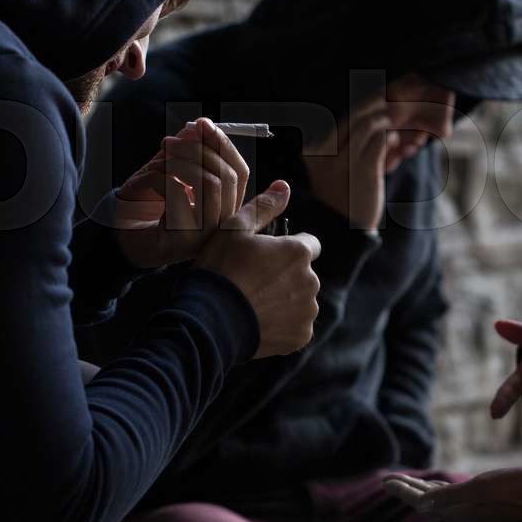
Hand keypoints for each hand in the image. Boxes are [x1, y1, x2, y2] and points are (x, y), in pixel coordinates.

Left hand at [109, 118, 250, 267]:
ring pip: (210, 183)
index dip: (224, 144)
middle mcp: (222, 224)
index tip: (203, 123)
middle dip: (199, 148)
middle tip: (169, 141)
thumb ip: (186, 150)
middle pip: (229, 175)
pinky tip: (147, 180)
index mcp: (223, 205)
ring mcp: (207, 237)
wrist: (120, 237)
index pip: (239, 172)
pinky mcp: (185, 243)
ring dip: (181, 162)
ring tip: (159, 158)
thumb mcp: (168, 170)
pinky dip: (162, 177)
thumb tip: (201, 125)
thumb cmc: (146, 204)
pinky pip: (181, 196)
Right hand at [194, 181, 320, 358]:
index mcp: (298, 252)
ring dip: (285, 301)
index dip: (288, 249)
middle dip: (285, 277)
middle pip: (303, 275)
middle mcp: (311, 281)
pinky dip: (282, 325)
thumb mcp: (234, 229)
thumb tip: (284, 185)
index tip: (267, 258)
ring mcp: (307, 311)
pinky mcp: (301, 336)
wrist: (210, 321)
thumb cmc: (220, 270)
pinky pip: (296, 326)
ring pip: (301, 301)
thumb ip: (264, 206)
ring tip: (253, 304)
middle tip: (253, 283)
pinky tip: (258, 322)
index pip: (309, 245)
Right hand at [301, 96, 391, 229]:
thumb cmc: (342, 200)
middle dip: (373, 105)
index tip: (373, 101)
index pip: (339, 121)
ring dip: (384, 120)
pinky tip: (395, 140)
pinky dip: (390, 137)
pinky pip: (380, 141)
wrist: (344, 231)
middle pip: (353, 117)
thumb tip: (368, 124)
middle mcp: (326, 153)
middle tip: (387, 98)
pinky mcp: (363, 168)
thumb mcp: (335, 173)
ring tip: (392, 120)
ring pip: (368, 125)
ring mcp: (344, 160)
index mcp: (315, 153)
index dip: (360, 108)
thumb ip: (345, 150)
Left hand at [382, 469, 521, 521]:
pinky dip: (441, 493)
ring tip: (409, 484)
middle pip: (427, 503)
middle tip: (388, 479)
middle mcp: (464, 517)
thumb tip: (423, 505)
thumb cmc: (519, 490)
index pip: (421, 501)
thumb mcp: (483, 488)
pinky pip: (455, 503)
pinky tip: (442, 490)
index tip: (384, 480)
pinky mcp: (488, 511)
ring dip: (422, 492)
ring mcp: (476, 516)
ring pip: (441, 503)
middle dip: (408, 490)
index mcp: (459, 513)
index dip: (402, 490)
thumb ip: (452, 497)